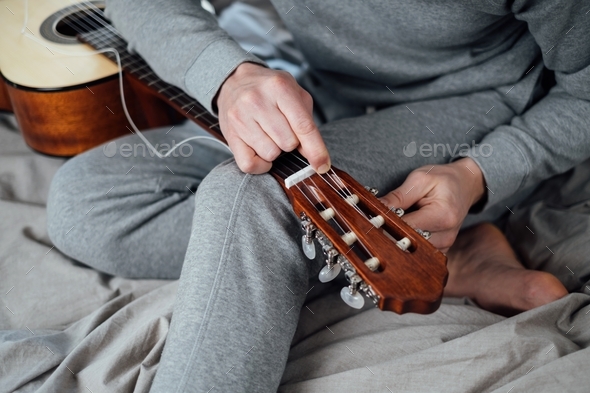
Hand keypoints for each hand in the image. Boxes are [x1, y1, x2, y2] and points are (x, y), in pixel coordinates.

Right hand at [215, 62, 330, 173]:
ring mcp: (240, 117)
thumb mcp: (294, 94)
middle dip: (290, 142)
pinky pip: (249, 164)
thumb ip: (307, 122)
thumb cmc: (269, 91)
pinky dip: (260, 165)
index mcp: (279, 87)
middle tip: (282, 130)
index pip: (303, 126)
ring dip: (275, 151)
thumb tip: (315, 157)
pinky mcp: (230, 134)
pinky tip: (260, 151)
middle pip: (287, 143)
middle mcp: (257, 100)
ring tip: (268, 135)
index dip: (316, 150)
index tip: (322, 166)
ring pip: (270, 154)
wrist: (234, 81)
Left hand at [379, 158, 485, 251]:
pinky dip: (408, 243)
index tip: (370, 220)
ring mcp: (445, 245)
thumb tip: (375, 208)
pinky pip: (420, 252)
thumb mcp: (420, 179)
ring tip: (389, 225)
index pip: (406, 227)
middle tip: (374, 223)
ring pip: (412, 250)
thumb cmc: (444, 179)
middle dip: (390, 233)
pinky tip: (401, 232)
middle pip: (409, 242)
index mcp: (442, 215)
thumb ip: (397, 196)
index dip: (386, 224)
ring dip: (399, 239)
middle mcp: (446, 235)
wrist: (466, 185)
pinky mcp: (442, 249)